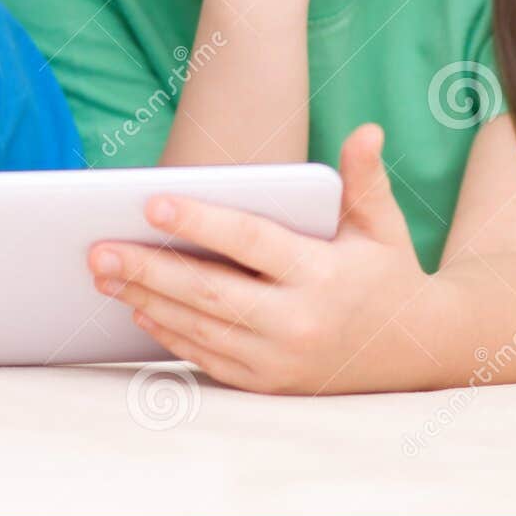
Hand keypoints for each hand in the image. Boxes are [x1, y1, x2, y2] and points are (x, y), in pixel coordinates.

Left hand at [87, 124, 431, 393]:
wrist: (417, 353)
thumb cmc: (386, 274)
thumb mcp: (382, 226)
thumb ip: (366, 178)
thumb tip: (366, 130)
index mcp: (322, 275)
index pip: (251, 242)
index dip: (200, 221)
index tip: (152, 202)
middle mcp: (298, 323)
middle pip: (209, 292)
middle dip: (148, 268)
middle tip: (98, 248)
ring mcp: (280, 360)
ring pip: (198, 328)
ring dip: (144, 300)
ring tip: (103, 273)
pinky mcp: (267, 385)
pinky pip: (206, 358)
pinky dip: (168, 333)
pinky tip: (136, 307)